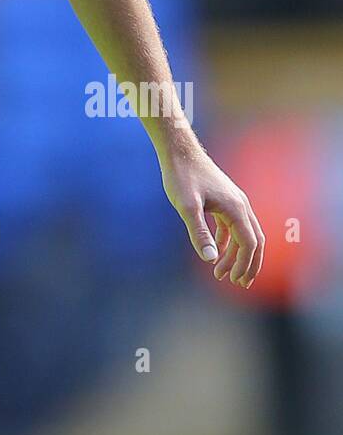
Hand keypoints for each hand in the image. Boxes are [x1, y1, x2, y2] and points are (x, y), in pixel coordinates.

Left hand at [159, 137, 263, 288]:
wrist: (178, 151)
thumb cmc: (182, 176)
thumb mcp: (187, 207)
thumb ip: (199, 233)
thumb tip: (211, 259)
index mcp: (236, 209)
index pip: (249, 244)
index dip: (244, 265)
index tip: (232, 280)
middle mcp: (240, 205)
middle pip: (254, 241)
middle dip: (248, 264)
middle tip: (238, 283)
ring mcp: (233, 201)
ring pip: (243, 234)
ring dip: (236, 254)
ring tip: (221, 273)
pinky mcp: (224, 199)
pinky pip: (232, 226)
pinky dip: (228, 241)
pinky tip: (217, 252)